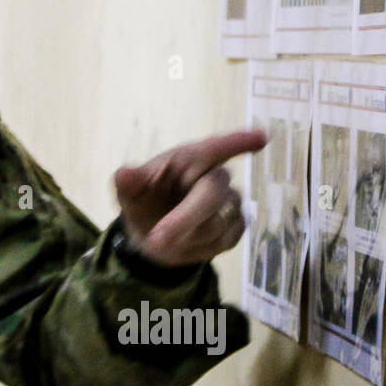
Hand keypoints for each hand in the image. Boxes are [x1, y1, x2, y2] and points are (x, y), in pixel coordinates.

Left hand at [112, 129, 266, 267]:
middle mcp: (213, 176)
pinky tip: (188, 243)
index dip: (237, 142)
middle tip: (158, 239)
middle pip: (213, 192)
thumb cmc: (143, 201)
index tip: (261, 137)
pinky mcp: (236, 226)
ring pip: (219, 221)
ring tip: (166, 238)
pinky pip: (227, 239)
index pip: (215, 148)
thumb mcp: (128, 192)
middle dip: (185, 218)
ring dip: (188, 235)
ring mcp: (229, 202)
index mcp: (188, 159)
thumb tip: (124, 174)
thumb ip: (128, 182)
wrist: (151, 236)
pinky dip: (202, 247)